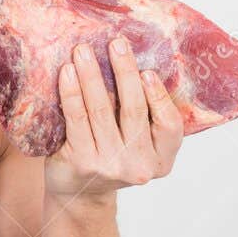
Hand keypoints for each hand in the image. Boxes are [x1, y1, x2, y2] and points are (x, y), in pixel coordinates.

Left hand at [44, 37, 183, 203]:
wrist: (79, 193)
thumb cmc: (110, 156)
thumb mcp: (137, 144)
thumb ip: (144, 116)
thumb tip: (136, 60)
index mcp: (161, 160)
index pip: (170, 126)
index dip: (159, 96)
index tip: (148, 70)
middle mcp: (138, 166)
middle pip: (135, 111)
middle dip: (125, 72)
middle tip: (117, 43)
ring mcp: (109, 165)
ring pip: (102, 110)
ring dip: (92, 75)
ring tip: (83, 50)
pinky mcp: (81, 162)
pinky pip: (77, 118)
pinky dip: (72, 92)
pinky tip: (67, 73)